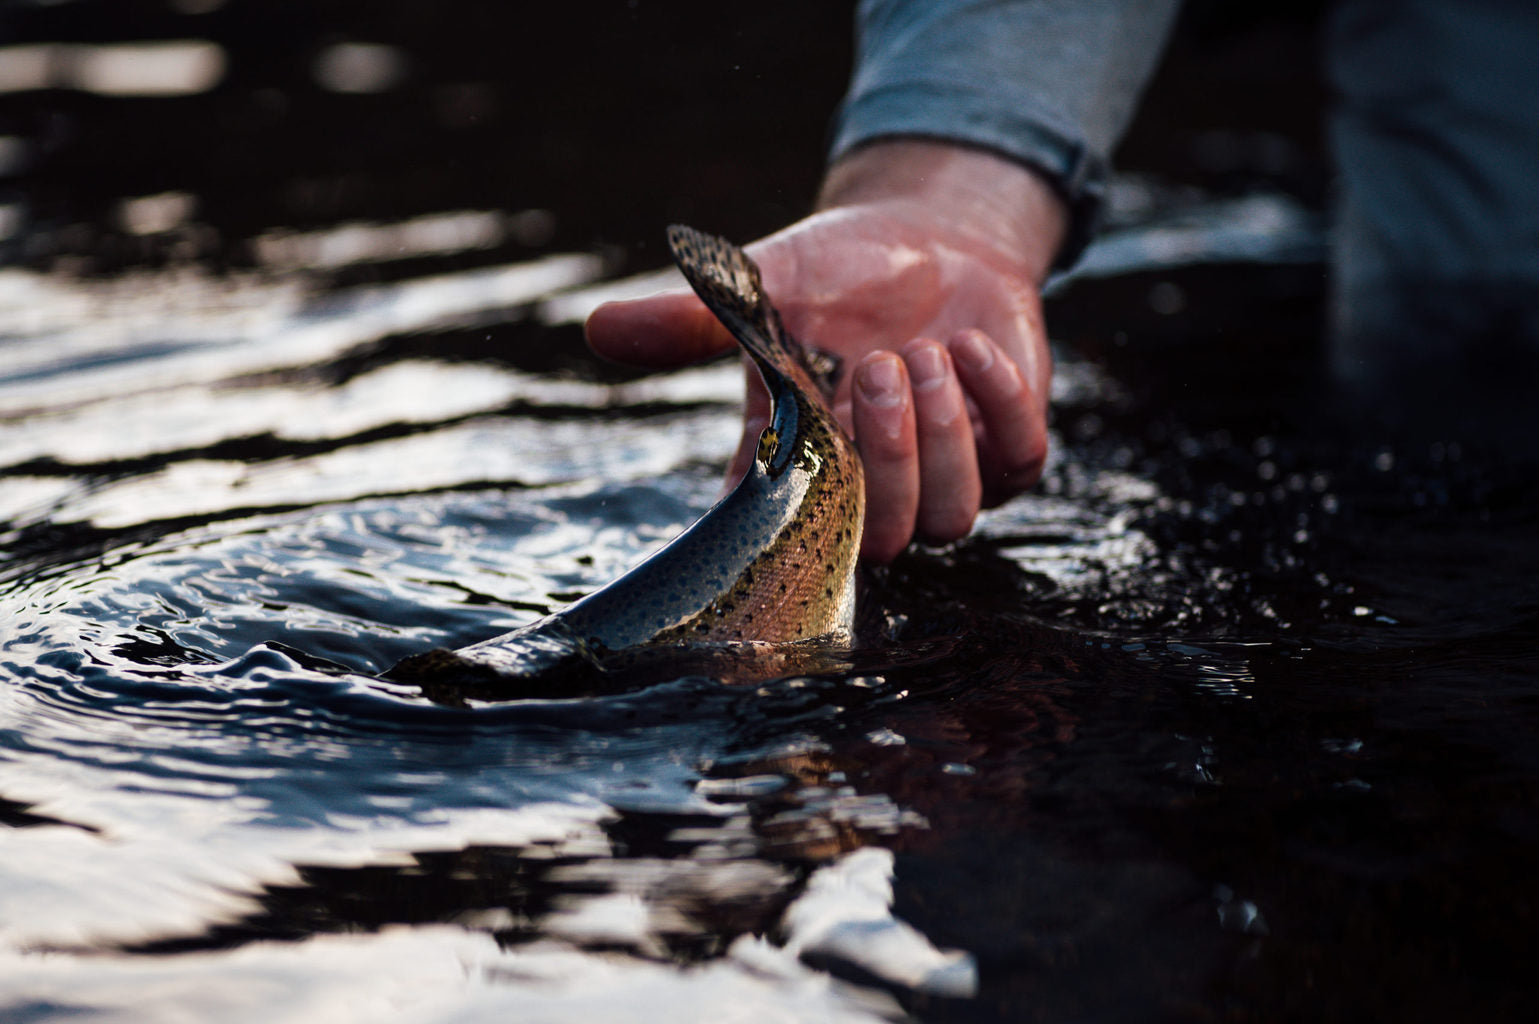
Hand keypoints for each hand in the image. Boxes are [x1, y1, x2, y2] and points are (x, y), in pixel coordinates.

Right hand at [585, 141, 1067, 561]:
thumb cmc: (839, 271)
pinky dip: (998, 401)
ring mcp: (944, 481)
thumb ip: (691, 320)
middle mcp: (868, 489)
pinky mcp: (1009, 453)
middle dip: (882, 456)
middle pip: (880, 541)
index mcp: (798, 467)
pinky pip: (1019, 464)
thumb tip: (597, 327)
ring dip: (940, 432)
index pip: (779, 542)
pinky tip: (971, 343)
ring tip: (922, 350)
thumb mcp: (763, 288)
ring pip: (951, 517)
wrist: (933, 238)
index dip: (782, 541)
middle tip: (872, 363)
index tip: (787, 483)